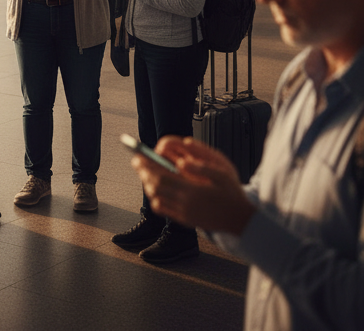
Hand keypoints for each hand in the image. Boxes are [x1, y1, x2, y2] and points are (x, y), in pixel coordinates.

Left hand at [134, 136, 254, 235]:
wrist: (241, 221)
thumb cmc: (232, 194)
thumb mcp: (222, 175)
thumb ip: (201, 167)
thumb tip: (182, 161)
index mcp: (193, 190)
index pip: (162, 177)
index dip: (147, 166)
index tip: (137, 156)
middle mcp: (186, 204)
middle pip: (155, 187)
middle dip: (143, 173)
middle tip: (136, 161)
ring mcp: (185, 214)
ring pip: (157, 198)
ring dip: (148, 184)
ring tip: (144, 173)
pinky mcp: (186, 221)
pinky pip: (164, 210)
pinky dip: (155, 199)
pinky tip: (155, 190)